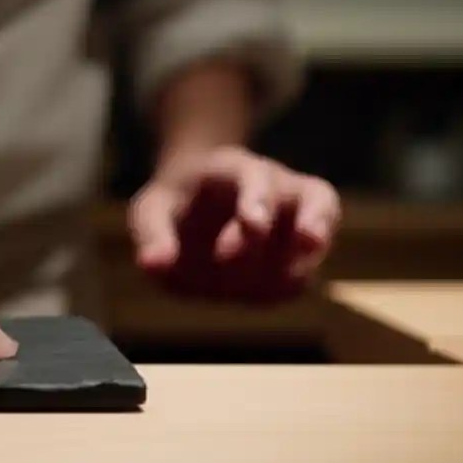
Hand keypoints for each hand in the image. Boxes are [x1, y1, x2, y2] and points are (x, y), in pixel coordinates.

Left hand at [127, 145, 340, 303]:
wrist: (198, 207)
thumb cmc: (174, 204)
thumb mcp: (151, 211)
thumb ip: (153, 235)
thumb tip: (153, 266)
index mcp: (235, 168)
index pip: (256, 176)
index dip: (259, 199)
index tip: (252, 225)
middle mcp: (277, 187)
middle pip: (290, 208)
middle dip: (256, 242)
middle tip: (222, 256)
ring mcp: (296, 218)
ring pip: (312, 241)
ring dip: (279, 270)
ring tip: (244, 289)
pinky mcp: (298, 256)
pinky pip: (302, 277)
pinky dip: (279, 290)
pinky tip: (248, 294)